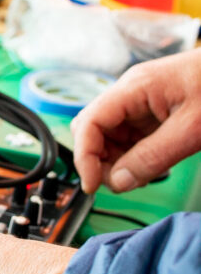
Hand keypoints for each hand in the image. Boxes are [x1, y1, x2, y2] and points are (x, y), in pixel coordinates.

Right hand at [71, 49, 200, 193]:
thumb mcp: (192, 130)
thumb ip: (152, 157)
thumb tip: (118, 182)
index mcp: (133, 88)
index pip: (88, 123)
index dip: (84, 156)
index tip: (94, 185)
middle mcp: (130, 92)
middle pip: (93, 129)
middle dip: (98, 159)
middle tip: (121, 183)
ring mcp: (140, 101)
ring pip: (109, 135)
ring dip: (116, 159)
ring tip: (139, 176)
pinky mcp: (152, 110)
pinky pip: (129, 136)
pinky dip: (132, 155)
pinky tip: (149, 166)